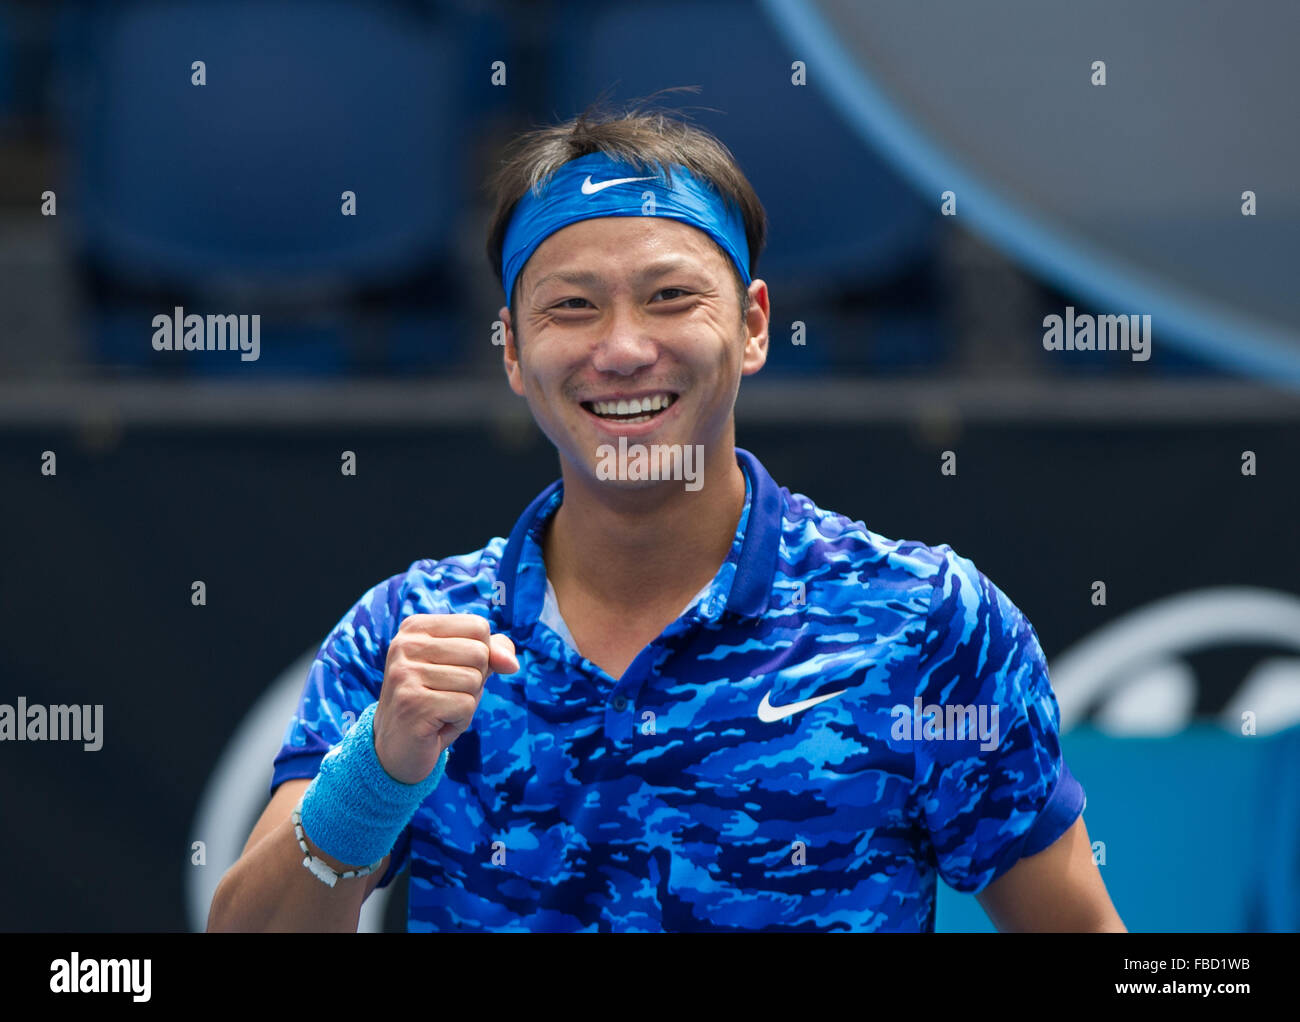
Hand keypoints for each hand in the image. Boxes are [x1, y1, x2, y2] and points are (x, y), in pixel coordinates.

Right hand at [372, 613, 517, 783]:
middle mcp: (405, 644)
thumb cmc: (437, 702)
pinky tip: (436, 724)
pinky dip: (460, 720)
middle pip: (479, 652)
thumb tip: (511, 663)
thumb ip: (493, 652)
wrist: (399, 749)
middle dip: (475, 680)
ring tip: (440, 709)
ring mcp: (405, 673)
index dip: (481, 655)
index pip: (478, 626)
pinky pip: (466, 705)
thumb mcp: (466, 669)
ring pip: (474, 679)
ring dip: (467, 702)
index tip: (451, 672)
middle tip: (445, 695)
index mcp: (415, 627)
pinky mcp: (412, 703)